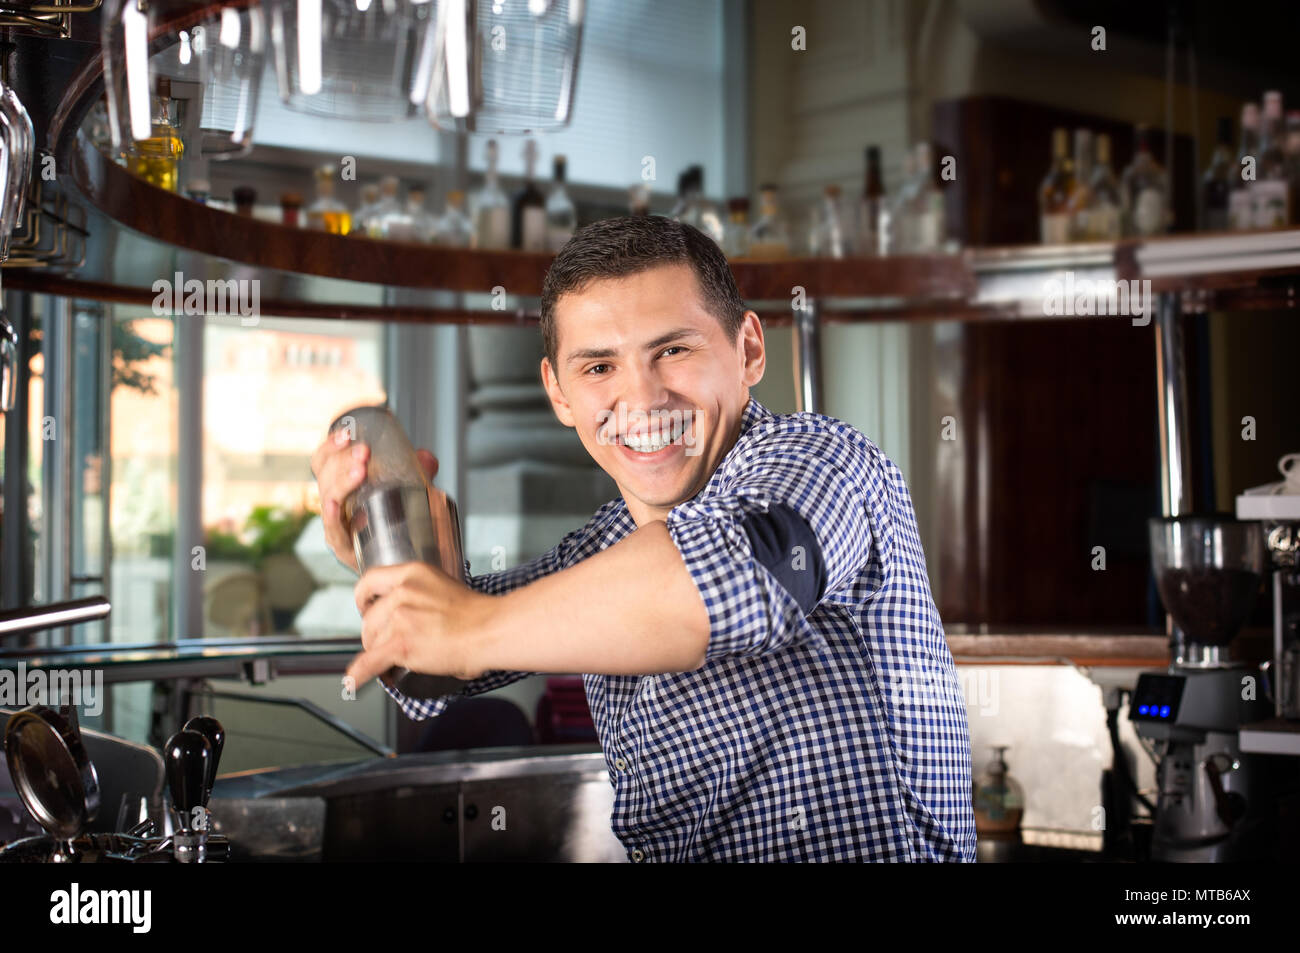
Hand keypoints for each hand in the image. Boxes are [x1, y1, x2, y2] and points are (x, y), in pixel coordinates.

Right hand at [310, 427, 438, 571]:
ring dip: (342, 482)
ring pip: (328, 499)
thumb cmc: (394, 516)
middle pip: (325, 476)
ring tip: (360, 472)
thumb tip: (426, 458)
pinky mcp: (344, 548)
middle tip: (364, 452)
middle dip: (343, 460)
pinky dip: (333, 519)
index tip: (347, 434)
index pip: (325, 461)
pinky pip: (334, 533)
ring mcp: (336, 526)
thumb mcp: (407, 488)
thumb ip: (417, 471)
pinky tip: (336, 507)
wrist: (398, 558)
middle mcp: (333, 503)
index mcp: (340, 485)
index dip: (331, 445)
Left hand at [346, 561, 492, 687]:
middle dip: (375, 634)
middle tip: (390, 643)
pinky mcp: (400, 643)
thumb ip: (420, 593)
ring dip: (380, 652)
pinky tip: (353, 682)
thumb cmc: (478, 614)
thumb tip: (406, 612)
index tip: (365, 607)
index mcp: (412, 573)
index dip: (363, 598)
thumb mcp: (443, 586)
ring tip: (401, 658)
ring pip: (371, 641)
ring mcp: (399, 618)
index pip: (370, 581)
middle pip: (369, 617)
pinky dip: (359, 674)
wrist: (490, 630)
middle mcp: (402, 592)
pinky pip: (369, 662)